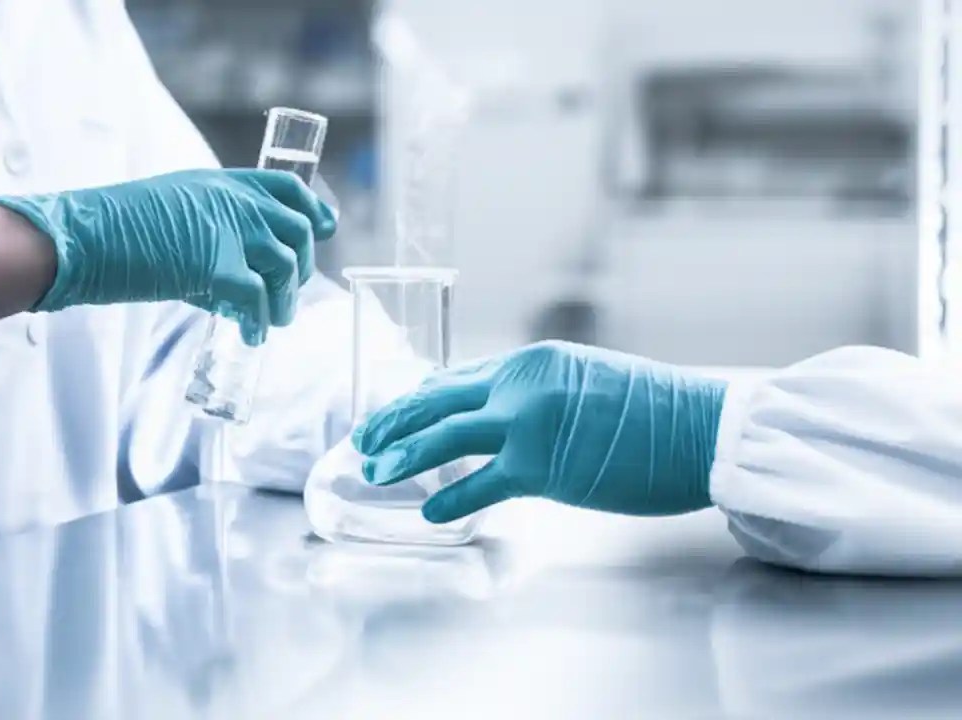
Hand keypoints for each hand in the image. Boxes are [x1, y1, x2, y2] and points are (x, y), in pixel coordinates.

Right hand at [0, 169, 336, 343]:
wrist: (81, 238)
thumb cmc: (112, 229)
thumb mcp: (170, 210)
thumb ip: (208, 227)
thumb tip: (231, 269)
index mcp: (222, 182)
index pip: (287, 188)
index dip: (312, 210)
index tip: (323, 229)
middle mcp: (234, 201)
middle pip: (297, 231)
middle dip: (301, 266)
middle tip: (286, 293)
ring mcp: (230, 232)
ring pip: (286, 267)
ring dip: (284, 299)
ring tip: (271, 320)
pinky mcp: (218, 267)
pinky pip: (258, 300)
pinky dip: (260, 322)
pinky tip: (252, 335)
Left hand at [351, 341, 726, 521]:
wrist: (701, 429)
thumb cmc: (652, 412)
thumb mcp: (583, 381)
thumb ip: (535, 393)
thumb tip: (498, 415)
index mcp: (529, 361)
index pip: (455, 378)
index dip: (416, 399)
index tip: (392, 413)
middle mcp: (520, 383)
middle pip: (436, 400)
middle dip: (392, 422)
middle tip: (363, 440)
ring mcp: (528, 423)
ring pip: (444, 436)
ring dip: (403, 455)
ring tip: (375, 472)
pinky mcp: (542, 467)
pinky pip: (479, 484)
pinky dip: (449, 499)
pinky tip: (430, 513)